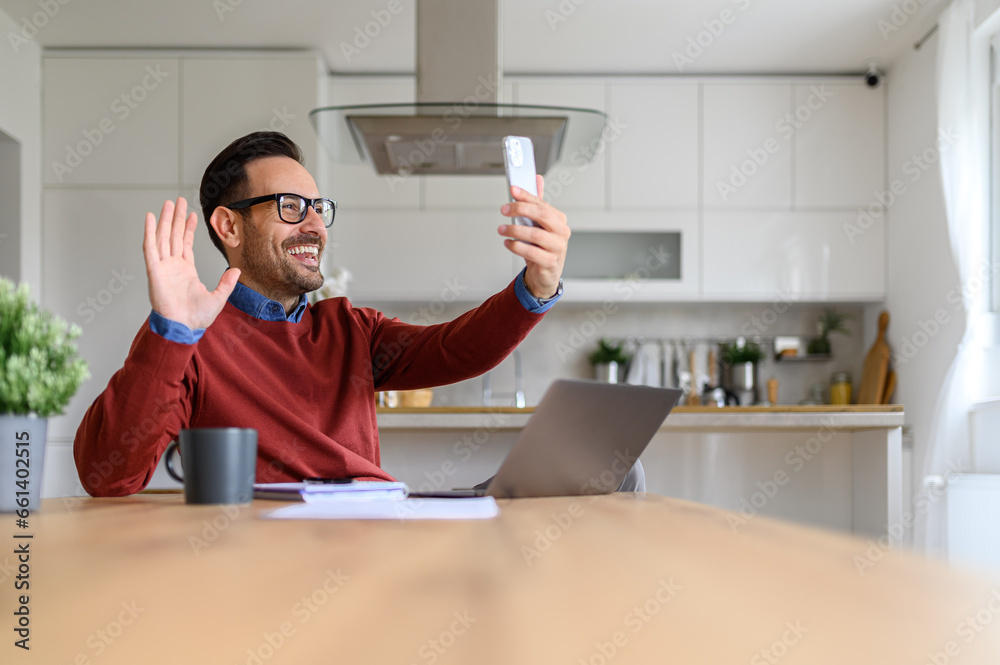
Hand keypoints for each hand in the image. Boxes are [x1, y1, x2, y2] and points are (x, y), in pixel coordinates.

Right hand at [143, 198, 239, 330]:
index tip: (191, 215)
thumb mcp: (218, 298)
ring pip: (163, 237)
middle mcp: (173, 266)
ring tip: (168, 203)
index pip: (185, 244)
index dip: (187, 229)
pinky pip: (150, 247)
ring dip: (164, 220)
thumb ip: (226, 283)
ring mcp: (162, 267)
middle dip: (175, 218)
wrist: (183, 327)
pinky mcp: (154, 270)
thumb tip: (236, 271)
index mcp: (186, 271)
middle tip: (178, 201)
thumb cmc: (196, 318)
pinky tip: (150, 218)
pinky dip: (149, 232)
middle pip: (173, 236)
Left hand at [498, 175, 568, 298]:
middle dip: (521, 209)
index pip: (542, 204)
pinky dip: (516, 247)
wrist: (546, 274)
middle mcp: (561, 232)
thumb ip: (538, 202)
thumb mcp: (539, 224)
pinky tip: (508, 243)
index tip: (513, 190)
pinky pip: (531, 252)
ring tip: (502, 229)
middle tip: (505, 209)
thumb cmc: (542, 247)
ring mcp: (557, 248)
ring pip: (536, 235)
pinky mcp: (550, 262)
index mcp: (559, 220)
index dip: (526, 196)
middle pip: (542, 215)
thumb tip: (537, 179)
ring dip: (515, 230)